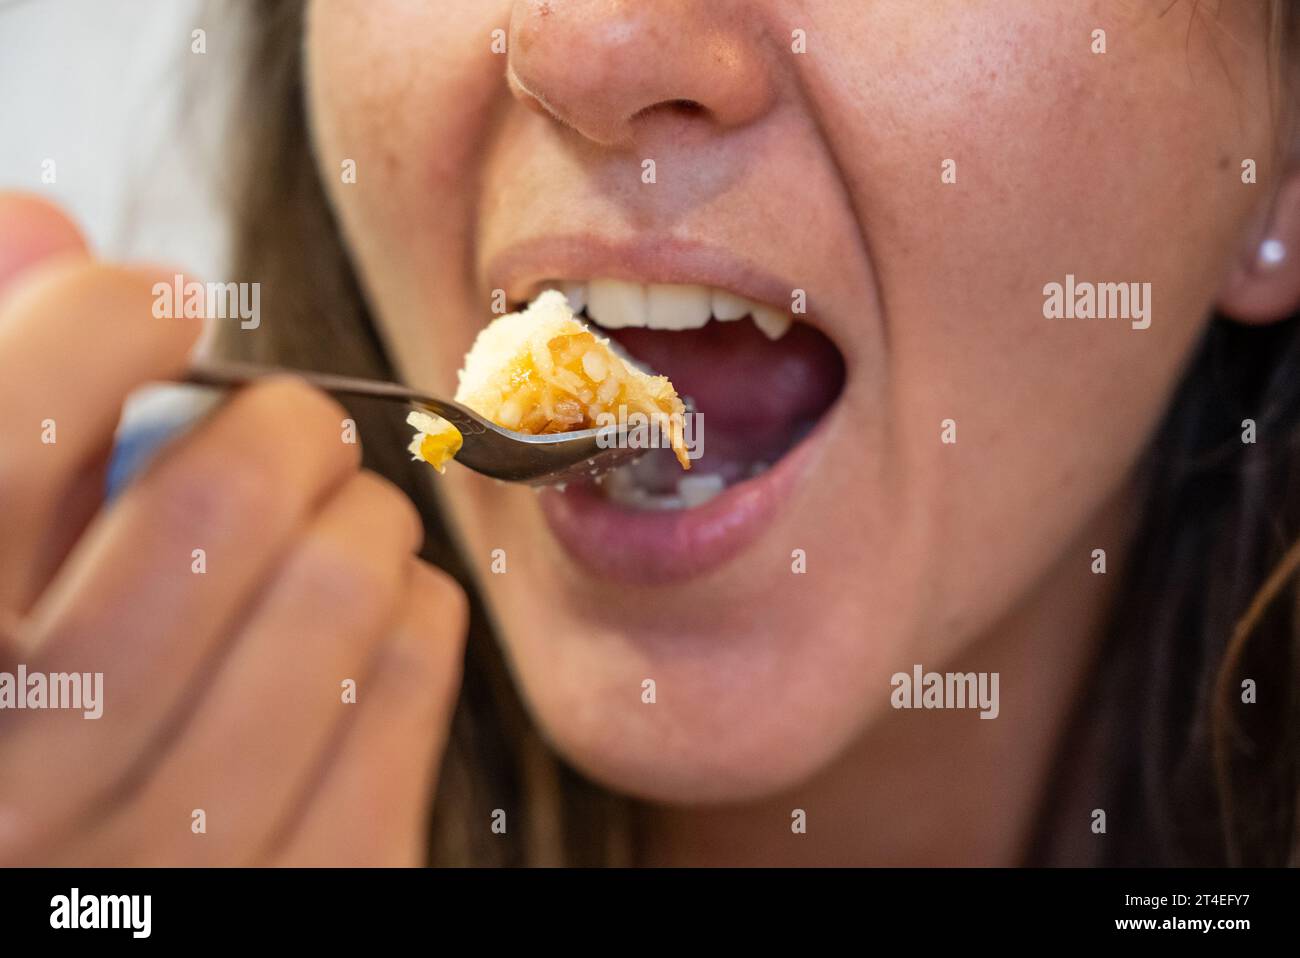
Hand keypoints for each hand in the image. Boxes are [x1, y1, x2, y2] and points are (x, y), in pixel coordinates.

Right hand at [0, 193, 466, 865]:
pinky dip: (416, 605)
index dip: (93, 329)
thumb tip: (42, 233)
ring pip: (341, 584)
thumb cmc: (31, 722)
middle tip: (292, 426)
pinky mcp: (318, 887)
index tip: (157, 306)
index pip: (1, 445)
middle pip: (211, 504)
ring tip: (339, 521)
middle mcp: (26, 797)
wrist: (94, 885)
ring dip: (364, 513)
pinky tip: (377, 608)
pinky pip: (413, 676)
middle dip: (282, 420)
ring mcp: (178, 864)